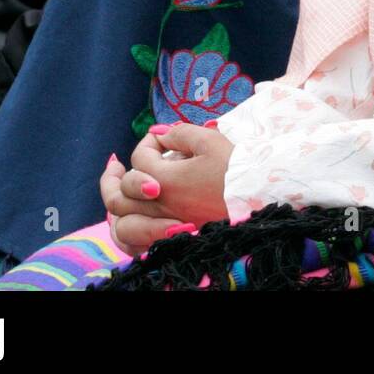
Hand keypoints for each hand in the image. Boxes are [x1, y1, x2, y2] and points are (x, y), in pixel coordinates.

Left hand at [98, 123, 231, 256]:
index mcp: (165, 180)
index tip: (166, 138)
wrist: (258, 196)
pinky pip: (137, 241)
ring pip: (122, 221)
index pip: (140, 158)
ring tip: (115, 195)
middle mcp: (159, 205)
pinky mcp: (174, 238)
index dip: (149, 143)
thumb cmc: (235, 167)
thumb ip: (180, 132)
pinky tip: (131, 217)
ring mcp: (165, 224)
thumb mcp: (209, 140)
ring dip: (117, 204)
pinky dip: (128, 228)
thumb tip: (161, 133)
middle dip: (115, 176)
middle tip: (116, 166)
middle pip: (119, 193)